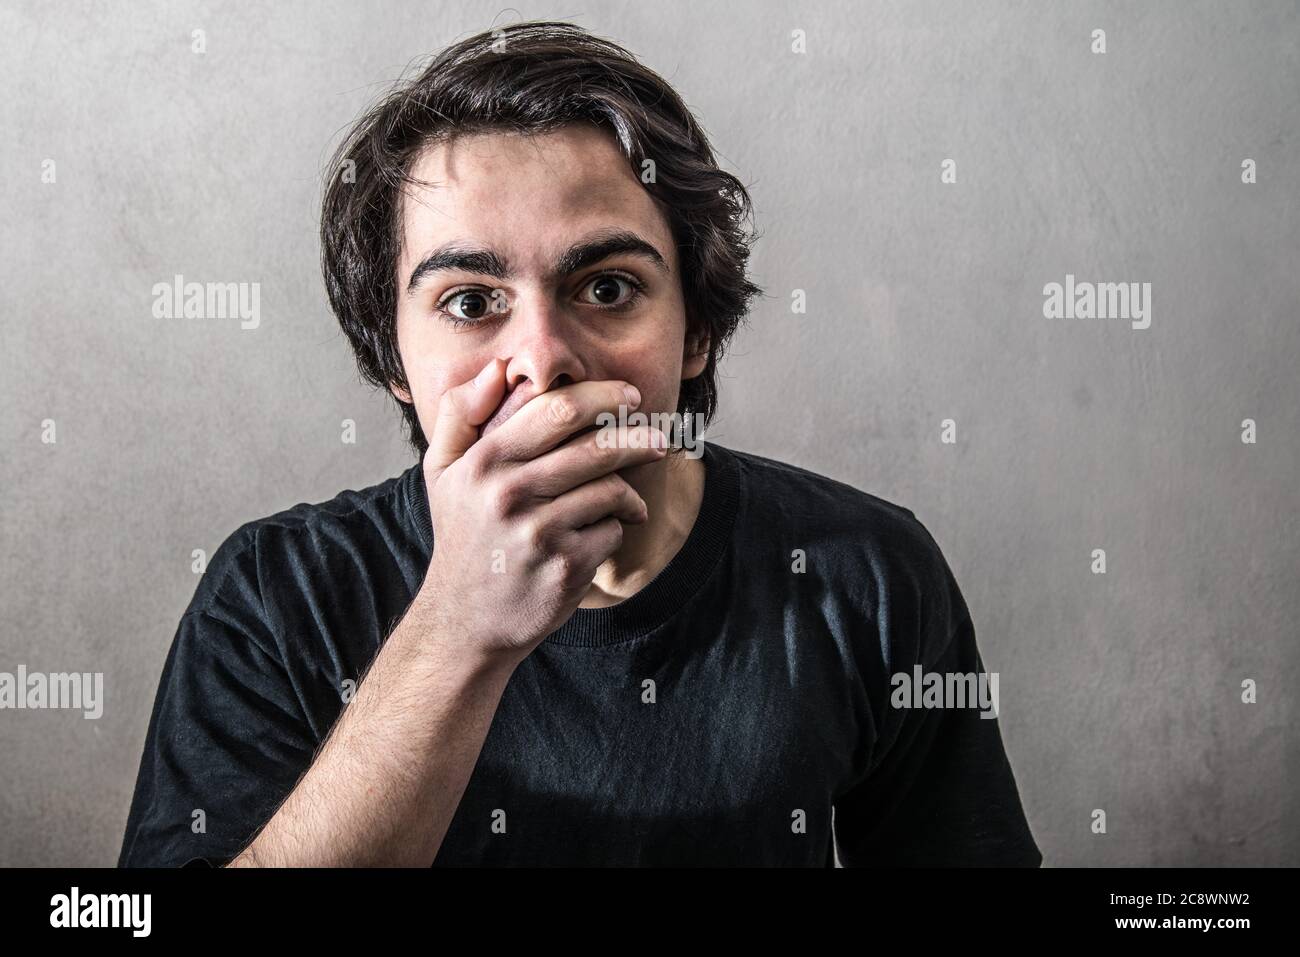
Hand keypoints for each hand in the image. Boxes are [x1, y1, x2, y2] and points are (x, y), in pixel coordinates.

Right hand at [417, 358, 667, 661]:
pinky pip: (612, 530)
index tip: (630, 396)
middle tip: (659, 439)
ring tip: (629, 502)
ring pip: (610, 490)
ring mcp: (537, 532)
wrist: (465, 620)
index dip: (602, 397)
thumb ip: (461, 412)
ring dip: (629, 494)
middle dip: (637, 438)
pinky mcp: (564, 567)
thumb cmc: (463, 534)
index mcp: (482, 461)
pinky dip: (614, 531)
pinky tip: (598, 539)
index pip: (555, 410)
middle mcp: (507, 493)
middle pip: (594, 448)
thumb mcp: (442, 470)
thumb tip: (498, 367)